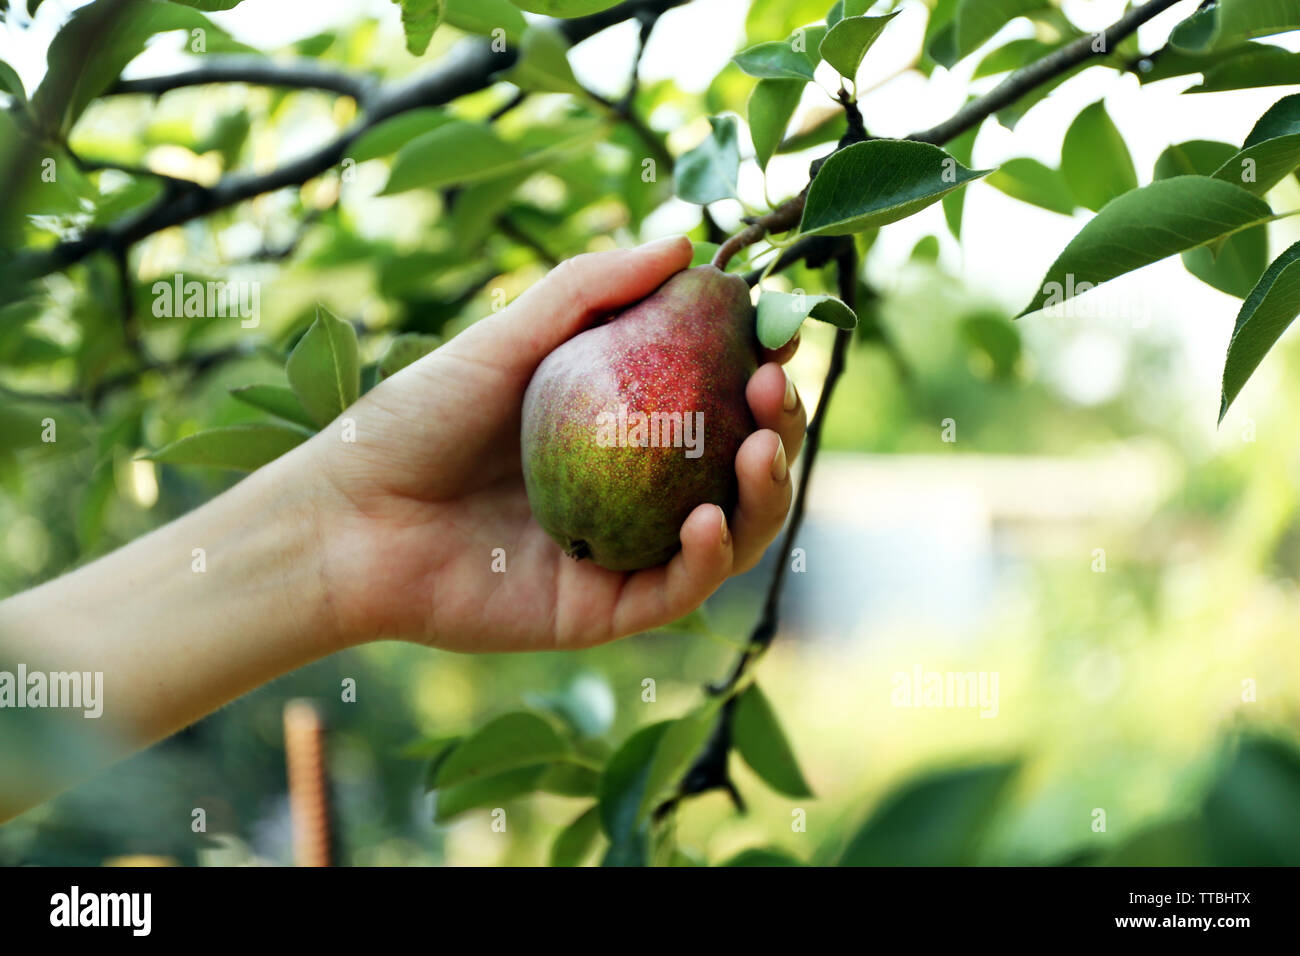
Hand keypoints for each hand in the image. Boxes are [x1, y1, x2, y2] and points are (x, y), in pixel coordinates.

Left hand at [310, 236, 807, 651]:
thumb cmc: (413, 421)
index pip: (715, 402)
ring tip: (758, 448)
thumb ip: (587, 290)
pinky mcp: (600, 610)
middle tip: (771, 390)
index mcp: (618, 429)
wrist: (345, 519)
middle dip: (777, 431)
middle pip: (737, 470)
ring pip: (726, 535)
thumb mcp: (506, 339)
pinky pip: (675, 591)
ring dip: (763, 495)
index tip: (778, 337)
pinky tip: (706, 519)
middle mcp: (632, 492)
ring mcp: (620, 552)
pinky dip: (705, 559)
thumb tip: (683, 244)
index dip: (760, 373)